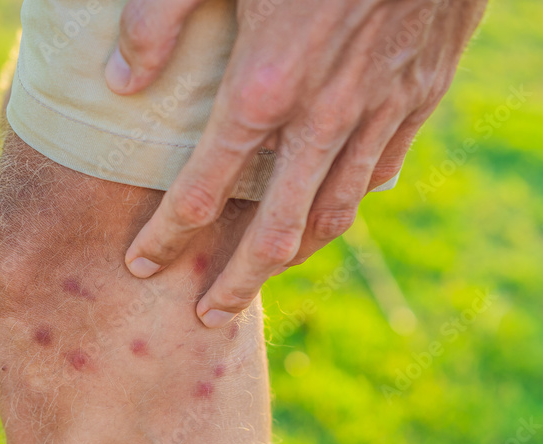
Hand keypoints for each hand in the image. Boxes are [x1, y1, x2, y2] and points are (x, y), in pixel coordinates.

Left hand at [107, 0, 485, 326]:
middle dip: (234, 282)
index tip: (140, 263)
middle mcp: (323, 116)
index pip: (201, 190)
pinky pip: (382, 171)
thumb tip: (121, 80)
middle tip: (207, 315)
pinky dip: (350, 200)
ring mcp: (379, 110)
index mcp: (263, 85)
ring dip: (294, 256)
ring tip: (263, 277)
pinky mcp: (421, 95)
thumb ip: (158, 17)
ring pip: (334, 214)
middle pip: (274, 232)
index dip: (166, 235)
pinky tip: (329, 209)